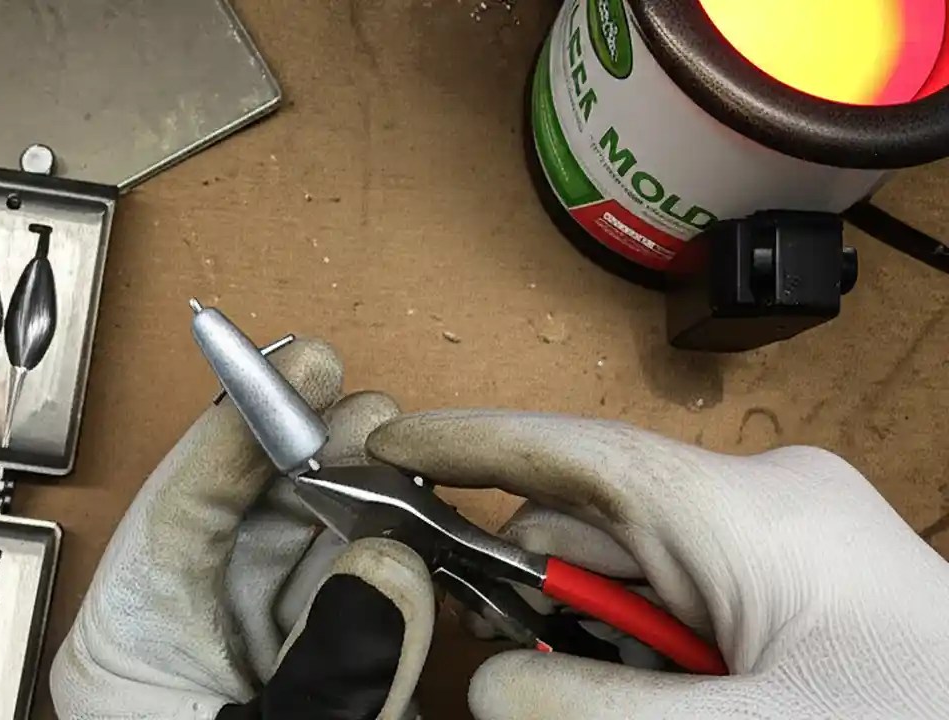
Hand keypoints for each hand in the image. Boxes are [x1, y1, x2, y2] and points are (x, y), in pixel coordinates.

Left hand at [51, 340, 435, 719]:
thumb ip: (326, 662)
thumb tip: (389, 569)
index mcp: (129, 647)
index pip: (176, 504)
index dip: (241, 424)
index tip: (301, 367)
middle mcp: (191, 634)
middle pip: (252, 510)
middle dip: (318, 452)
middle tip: (369, 417)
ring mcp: (256, 651)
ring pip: (313, 544)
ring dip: (368, 503)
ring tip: (407, 467)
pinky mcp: (316, 672)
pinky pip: (357, 596)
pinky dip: (396, 563)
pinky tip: (421, 533)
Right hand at [367, 411, 948, 719]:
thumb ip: (596, 707)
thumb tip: (489, 687)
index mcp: (746, 510)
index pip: (573, 454)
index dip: (469, 445)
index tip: (390, 449)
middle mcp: (757, 502)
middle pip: (592, 526)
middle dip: (536, 592)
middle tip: (512, 670)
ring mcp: (779, 537)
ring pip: (632, 570)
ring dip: (599, 636)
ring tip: (643, 700)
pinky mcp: (793, 578)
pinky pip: (680, 592)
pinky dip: (647, 645)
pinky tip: (672, 696)